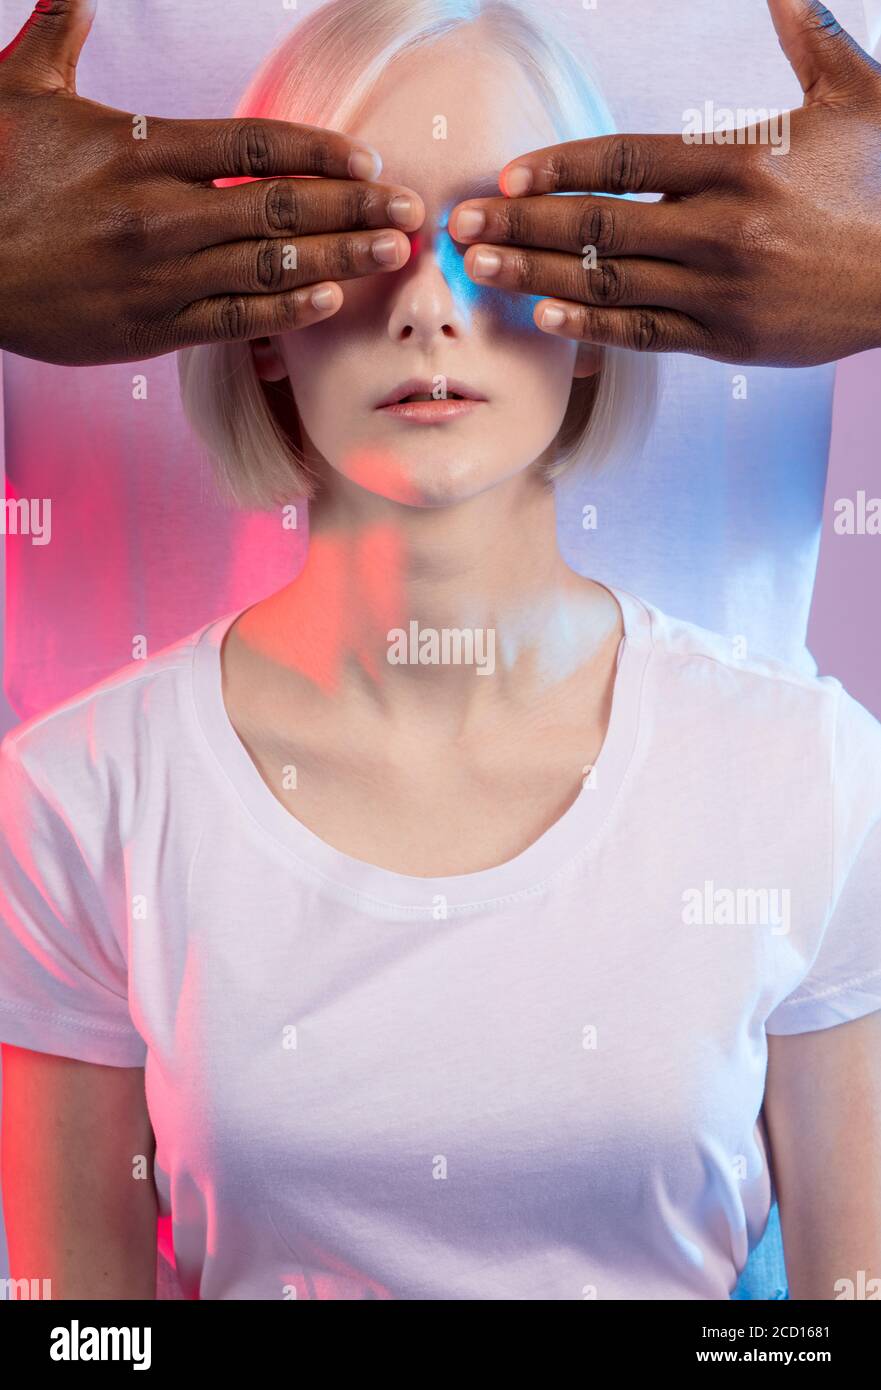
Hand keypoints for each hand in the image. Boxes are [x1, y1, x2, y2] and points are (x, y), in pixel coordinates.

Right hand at [0, 0, 424, 365]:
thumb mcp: (22, 87)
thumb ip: (61, 29)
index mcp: (142, 148)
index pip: (255, 145)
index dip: (321, 153)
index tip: (367, 161)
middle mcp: (162, 212)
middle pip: (281, 206)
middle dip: (354, 208)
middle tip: (408, 212)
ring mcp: (161, 275)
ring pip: (270, 265)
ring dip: (340, 260)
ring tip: (392, 256)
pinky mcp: (150, 327)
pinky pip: (234, 320)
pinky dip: (285, 311)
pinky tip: (329, 302)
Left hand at [449, 0, 880, 366]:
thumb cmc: (880, 183)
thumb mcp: (855, 97)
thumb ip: (808, 37)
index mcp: (739, 164)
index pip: (625, 160)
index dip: (559, 165)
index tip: (506, 172)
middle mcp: (719, 228)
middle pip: (598, 223)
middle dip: (521, 221)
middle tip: (462, 224)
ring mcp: (719, 289)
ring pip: (608, 281)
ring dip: (536, 274)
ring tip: (480, 268)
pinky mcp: (726, 340)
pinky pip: (643, 332)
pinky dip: (591, 325)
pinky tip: (544, 316)